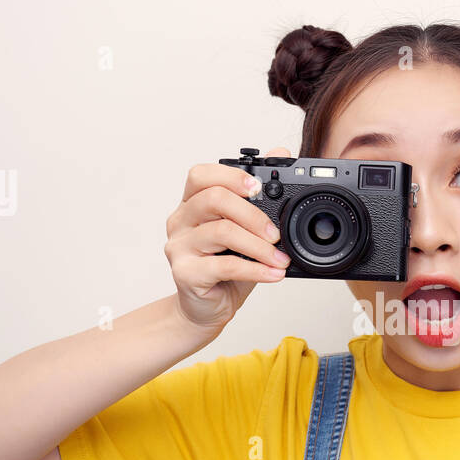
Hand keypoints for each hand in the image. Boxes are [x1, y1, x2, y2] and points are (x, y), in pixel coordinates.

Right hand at [164, 147, 292, 331]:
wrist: (207, 308)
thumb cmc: (226, 268)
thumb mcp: (247, 231)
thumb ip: (260, 196)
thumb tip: (280, 151)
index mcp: (192, 204)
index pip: (201, 175)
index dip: (230, 176)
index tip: (259, 188)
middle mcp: (181, 220)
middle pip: (212, 199)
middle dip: (252, 214)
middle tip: (277, 234)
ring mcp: (179, 247)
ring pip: (220, 232)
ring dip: (258, 246)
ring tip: (280, 258)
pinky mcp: (184, 273)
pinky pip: (223, 266)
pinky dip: (255, 270)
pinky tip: (273, 274)